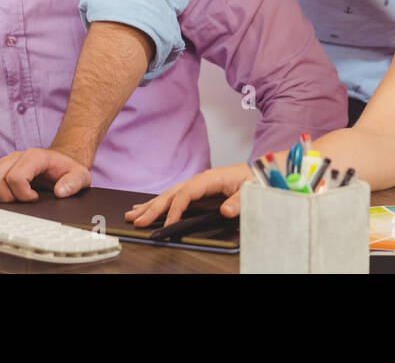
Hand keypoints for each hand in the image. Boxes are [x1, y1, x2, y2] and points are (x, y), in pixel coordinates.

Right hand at [0, 145, 92, 202]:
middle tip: (23, 201)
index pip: (15, 177)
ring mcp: (6, 162)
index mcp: (34, 157)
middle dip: (8, 197)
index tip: (34, 199)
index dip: (23, 194)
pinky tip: (3, 195)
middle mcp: (17, 157)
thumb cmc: (67, 170)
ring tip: (14, 199)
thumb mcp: (81, 176)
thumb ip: (75, 182)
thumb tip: (61, 191)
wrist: (61, 165)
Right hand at [124, 164, 251, 227]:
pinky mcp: (199, 189)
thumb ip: (239, 201)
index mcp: (211, 178)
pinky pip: (176, 196)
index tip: (167, 223)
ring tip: (133, 214)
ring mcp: (198, 184)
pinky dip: (161, 202)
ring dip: (151, 205)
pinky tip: (149, 207)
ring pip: (170, 194)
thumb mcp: (251, 190)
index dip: (175, 209)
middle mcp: (201, 179)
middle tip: (136, 219)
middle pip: (172, 193)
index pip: (187, 194)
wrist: (261, 171)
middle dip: (153, 207)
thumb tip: (226, 210)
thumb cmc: (256, 180)